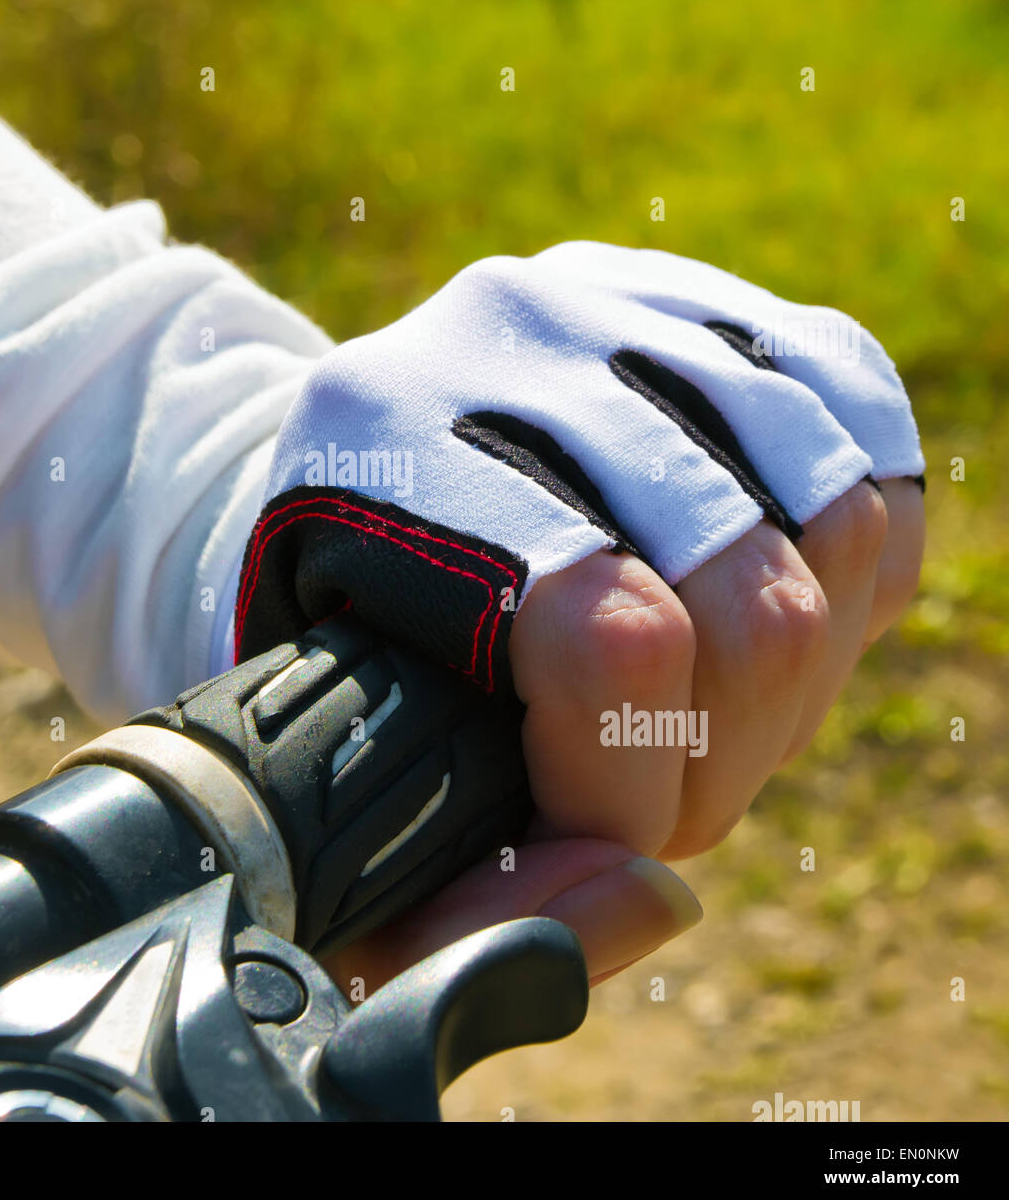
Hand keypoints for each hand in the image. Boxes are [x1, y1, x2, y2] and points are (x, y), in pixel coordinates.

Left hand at [234, 242, 925, 992]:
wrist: (356, 465)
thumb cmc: (339, 646)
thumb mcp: (335, 778)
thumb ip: (457, 901)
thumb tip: (649, 895)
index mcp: (382, 439)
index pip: (606, 638)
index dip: (636, 790)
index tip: (601, 840)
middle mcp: (509, 329)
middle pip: (750, 598)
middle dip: (724, 759)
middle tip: (652, 793)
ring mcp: (623, 298)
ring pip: (836, 524)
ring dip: (796, 675)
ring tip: (700, 712)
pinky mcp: (711, 299)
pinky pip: (865, 441)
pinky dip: (853, 562)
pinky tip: (761, 603)